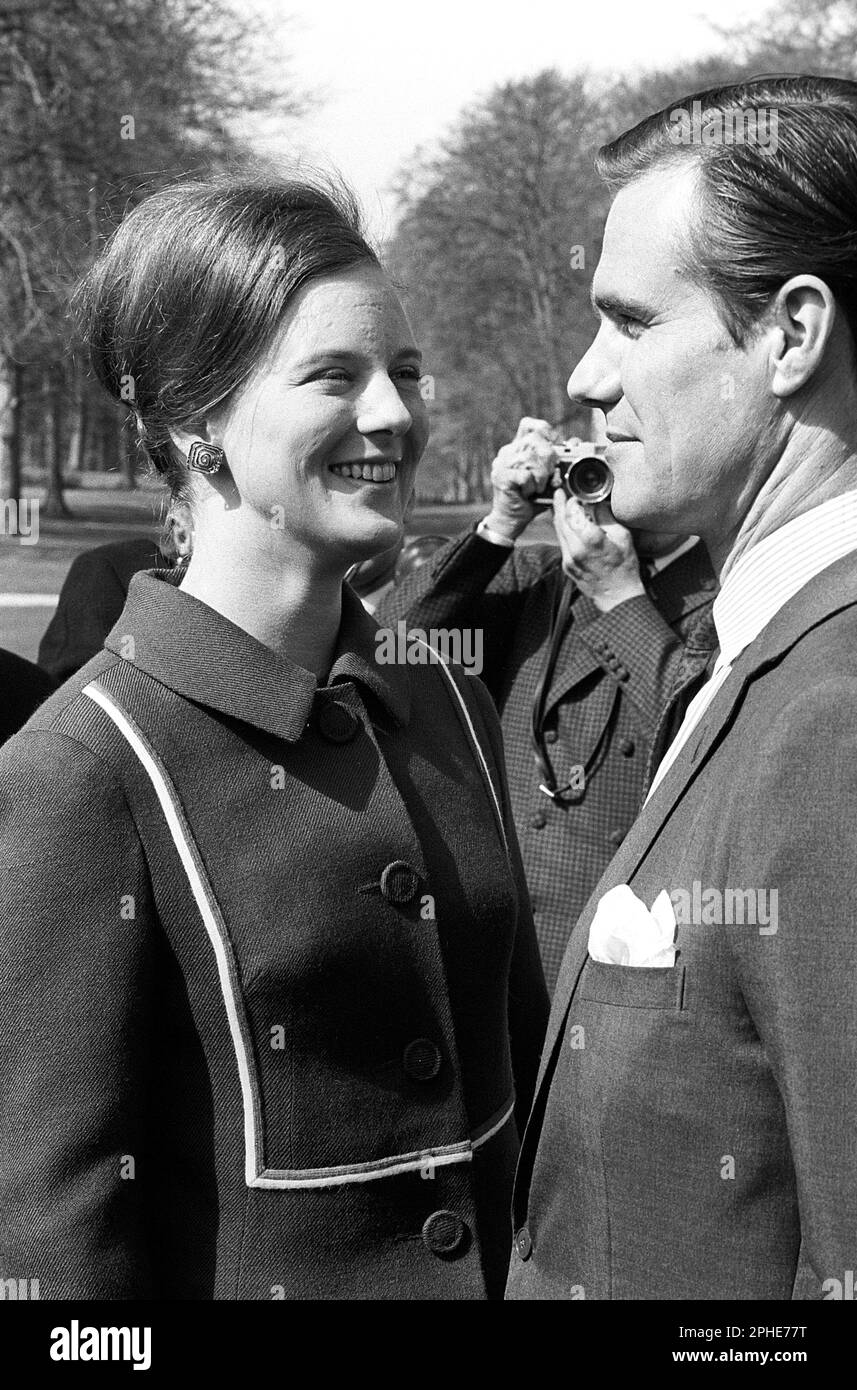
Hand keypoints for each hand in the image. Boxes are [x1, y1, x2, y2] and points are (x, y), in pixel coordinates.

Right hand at [482, 417, 558, 542]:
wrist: (513, 519)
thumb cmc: (533, 498)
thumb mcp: (550, 476)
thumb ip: (560, 459)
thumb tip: (576, 442)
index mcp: (518, 447)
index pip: (529, 425)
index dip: (545, 431)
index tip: (555, 445)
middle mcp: (508, 451)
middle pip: (535, 440)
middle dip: (549, 459)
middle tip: (548, 476)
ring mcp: (501, 462)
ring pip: (531, 458)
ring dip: (541, 477)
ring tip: (537, 488)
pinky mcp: (500, 476)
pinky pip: (525, 475)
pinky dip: (532, 487)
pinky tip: (528, 493)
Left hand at [552, 492, 644, 611]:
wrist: (617, 596)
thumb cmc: (624, 568)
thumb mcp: (623, 538)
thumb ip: (607, 518)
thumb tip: (596, 504)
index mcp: (590, 540)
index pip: (572, 513)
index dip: (572, 501)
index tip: (576, 495)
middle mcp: (575, 549)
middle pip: (560, 521)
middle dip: (559, 505)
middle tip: (559, 492)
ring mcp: (568, 559)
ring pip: (558, 532)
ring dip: (559, 517)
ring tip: (560, 504)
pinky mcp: (566, 566)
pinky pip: (562, 543)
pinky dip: (563, 530)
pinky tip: (568, 524)